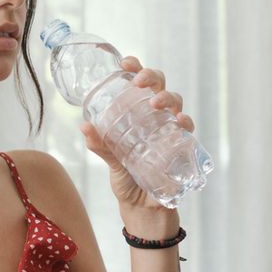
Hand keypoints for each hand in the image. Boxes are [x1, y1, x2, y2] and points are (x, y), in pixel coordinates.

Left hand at [79, 56, 195, 213]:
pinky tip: (180, 121)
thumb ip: (100, 145)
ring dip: (167, 98)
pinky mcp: (182, 145)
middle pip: (159, 85)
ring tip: (156, 103)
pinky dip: (185, 122)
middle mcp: (155, 116)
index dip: (135, 68)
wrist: (143, 208)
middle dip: (151, 77)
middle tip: (139, 82)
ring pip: (175, 102)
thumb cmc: (127, 179)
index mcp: (136, 113)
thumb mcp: (111, 161)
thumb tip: (84, 126)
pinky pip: (188, 129)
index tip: (124, 63)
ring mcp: (170, 129)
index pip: (138, 83)